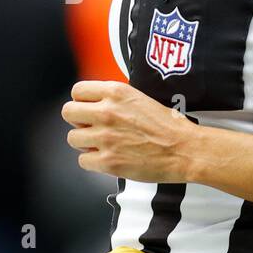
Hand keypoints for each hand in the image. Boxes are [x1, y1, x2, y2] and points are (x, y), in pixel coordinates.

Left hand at [61, 80, 199, 182]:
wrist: (185, 149)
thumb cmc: (168, 125)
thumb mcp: (139, 98)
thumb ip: (115, 98)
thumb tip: (95, 104)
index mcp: (115, 92)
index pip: (77, 91)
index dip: (81, 102)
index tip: (88, 109)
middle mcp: (107, 112)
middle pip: (68, 112)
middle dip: (78, 121)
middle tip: (90, 127)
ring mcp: (105, 137)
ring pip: (72, 138)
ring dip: (84, 142)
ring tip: (102, 144)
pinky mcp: (108, 161)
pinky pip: (83, 160)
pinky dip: (93, 161)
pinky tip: (107, 158)